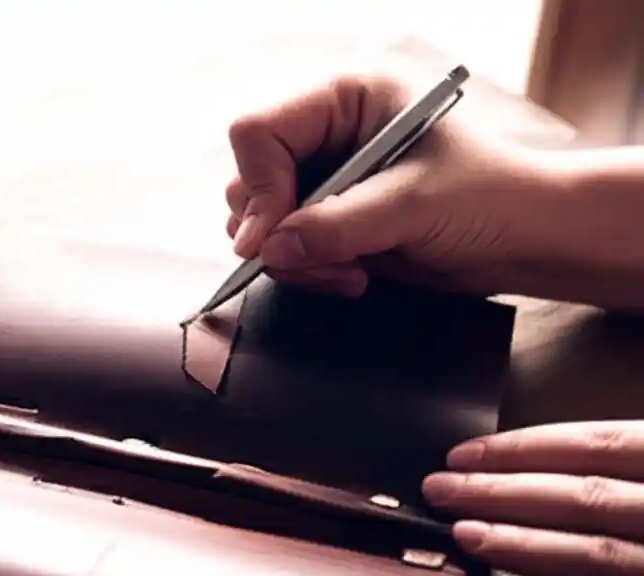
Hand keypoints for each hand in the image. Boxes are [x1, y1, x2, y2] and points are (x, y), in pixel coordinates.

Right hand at [223, 74, 567, 298]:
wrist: (528, 240)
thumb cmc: (491, 198)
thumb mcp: (413, 204)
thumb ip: (336, 225)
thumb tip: (268, 249)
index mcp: (346, 98)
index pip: (258, 132)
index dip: (259, 186)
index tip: (270, 239)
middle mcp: (326, 132)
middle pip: (249, 178)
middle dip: (278, 231)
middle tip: (322, 261)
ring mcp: (324, 177)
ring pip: (259, 220)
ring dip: (293, 258)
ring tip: (346, 272)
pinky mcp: (328, 219)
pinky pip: (282, 248)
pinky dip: (306, 270)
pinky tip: (352, 277)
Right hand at [422, 421, 643, 575]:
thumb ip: (611, 575)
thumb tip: (518, 565)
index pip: (602, 560)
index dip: (527, 546)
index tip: (465, 535)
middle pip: (588, 500)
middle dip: (501, 492)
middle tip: (441, 489)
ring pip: (598, 456)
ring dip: (517, 456)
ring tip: (464, 460)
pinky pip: (620, 433)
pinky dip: (563, 436)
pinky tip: (525, 441)